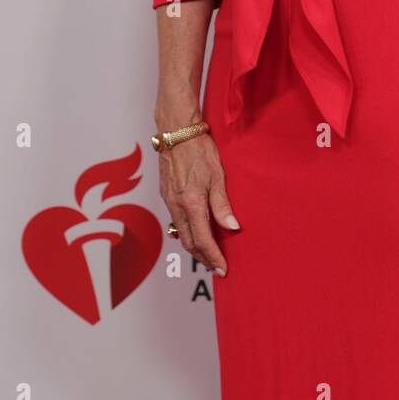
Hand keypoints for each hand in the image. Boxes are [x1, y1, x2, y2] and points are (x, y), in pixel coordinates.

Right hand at [156, 104, 239, 274]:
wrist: (176, 131)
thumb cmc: (199, 149)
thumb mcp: (217, 175)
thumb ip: (222, 204)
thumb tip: (232, 227)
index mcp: (191, 203)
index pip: (203, 240)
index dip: (213, 257)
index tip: (223, 269)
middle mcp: (176, 205)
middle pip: (189, 242)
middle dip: (203, 258)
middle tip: (216, 267)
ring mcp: (169, 200)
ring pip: (180, 233)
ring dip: (194, 247)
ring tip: (208, 254)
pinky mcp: (166, 194)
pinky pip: (175, 220)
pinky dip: (186, 232)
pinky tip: (194, 231)